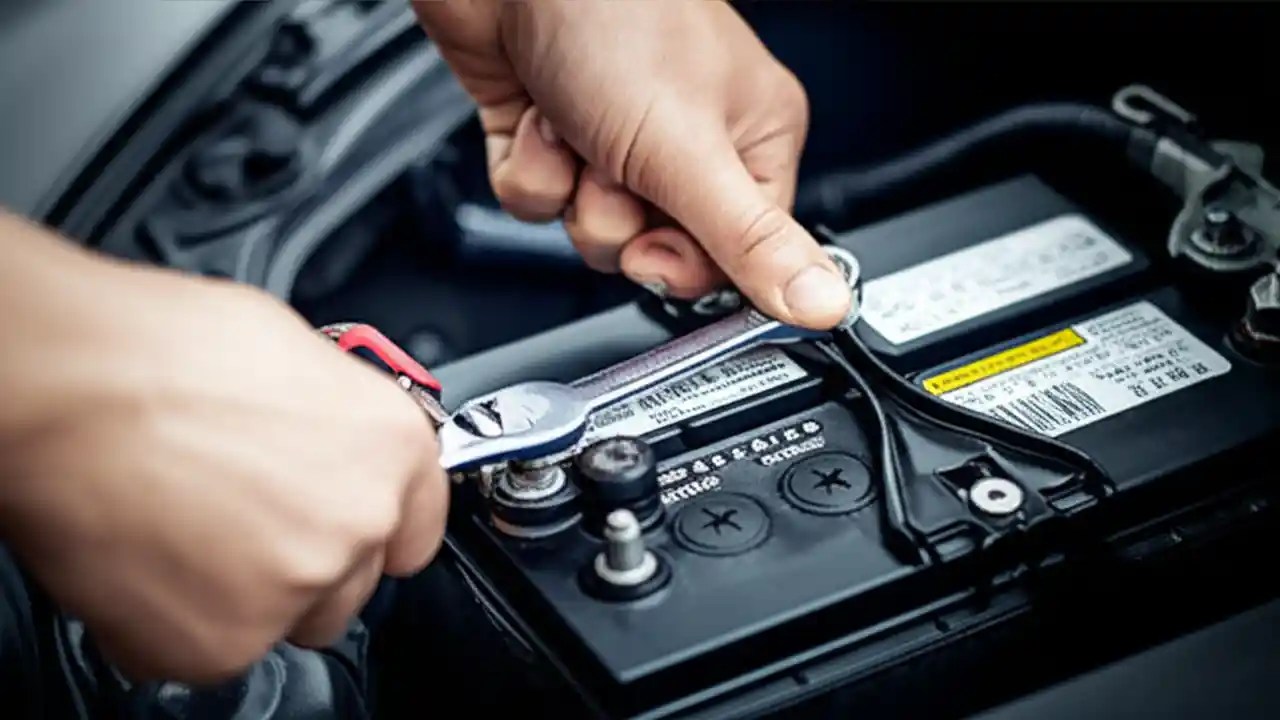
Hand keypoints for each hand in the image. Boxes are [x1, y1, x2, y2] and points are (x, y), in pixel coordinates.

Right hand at [0, 214, 445, 683]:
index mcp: (391, 448)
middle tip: (237, 516)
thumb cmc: (156, 350)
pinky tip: (145, 558)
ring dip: (245, 595)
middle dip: (303, 559)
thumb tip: (325, 440)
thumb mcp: (291, 353)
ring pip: (285, 621)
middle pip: (352, 580)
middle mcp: (357, 523)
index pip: (418, 525)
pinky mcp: (220, 644)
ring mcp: (293, 589)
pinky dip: (173, 623)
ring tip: (182, 528)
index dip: (375, 524)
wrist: (65, 387)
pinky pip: (209, 652)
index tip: (348, 524)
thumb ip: (332, 421)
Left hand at [415, 0, 851, 328]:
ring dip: (568, 190)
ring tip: (574, 127)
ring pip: (590, 234)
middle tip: (615, 168)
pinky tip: (535, 117)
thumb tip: (826, 305)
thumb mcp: (690, 149)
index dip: (688, 263)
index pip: (736, 256)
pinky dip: (526, 169)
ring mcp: (614, 141)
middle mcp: (685, 143)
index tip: (660, 243)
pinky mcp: (552, 140)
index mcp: (750, 139)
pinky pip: (538, 204)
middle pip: (656, 252)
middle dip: (618, 221)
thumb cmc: (612, 14)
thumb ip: (751, 240)